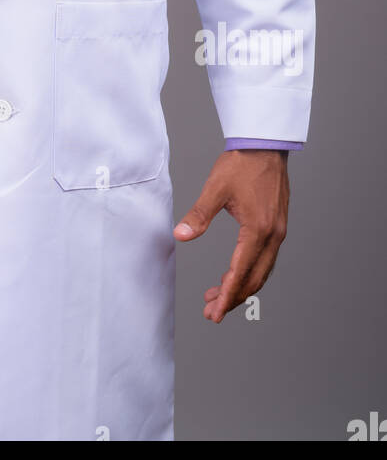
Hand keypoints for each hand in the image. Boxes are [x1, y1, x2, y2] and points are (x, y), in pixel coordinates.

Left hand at [173, 149, 289, 321]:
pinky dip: (250, 272)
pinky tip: (234, 273)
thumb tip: (180, 235)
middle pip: (254, 278)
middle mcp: (273, 235)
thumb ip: (199, 214)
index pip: (240, 272)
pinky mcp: (277, 226)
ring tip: (217, 296)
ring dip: (241, 286)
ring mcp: (278, 232)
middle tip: (210, 311)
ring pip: (261, 271)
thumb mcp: (215, 189)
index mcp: (258, 229)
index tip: (213, 313)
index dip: (226, 295)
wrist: (265, 146)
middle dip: (232, 297)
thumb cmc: (241, 164)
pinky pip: (265, 259)